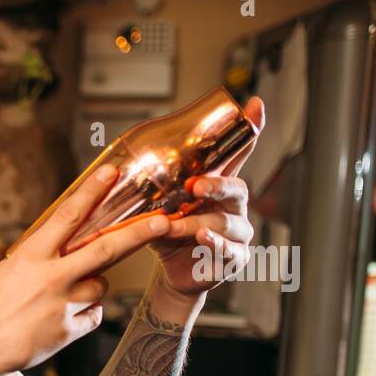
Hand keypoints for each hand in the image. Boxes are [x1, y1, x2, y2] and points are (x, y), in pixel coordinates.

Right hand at [0, 161, 171, 375]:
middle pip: (107, 249)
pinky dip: (84, 313)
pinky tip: (64, 318)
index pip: (68, 216)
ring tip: (67, 293)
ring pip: (100, 285)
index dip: (92, 191)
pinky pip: (91, 314)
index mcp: (30, 257)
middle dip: (139, 232)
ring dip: (93, 284)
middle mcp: (52, 277)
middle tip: (164, 221)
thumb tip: (32, 260)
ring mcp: (64, 305)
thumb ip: (21, 265)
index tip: (111, 172)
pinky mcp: (69, 330)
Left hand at [151, 96, 266, 299]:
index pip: (236, 155)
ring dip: (197, 224)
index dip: (250, 129)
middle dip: (216, 185)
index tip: (255, 104)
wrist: (172, 271)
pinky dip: (213, 247)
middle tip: (196, 186)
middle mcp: (233, 205)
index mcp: (217, 186)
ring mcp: (238, 232)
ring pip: (225, 224)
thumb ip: (153, 189)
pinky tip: (200, 242)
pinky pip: (229, 251)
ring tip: (174, 226)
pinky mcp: (236, 257)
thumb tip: (120, 165)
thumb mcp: (158, 207)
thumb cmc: (168, 234)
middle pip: (236, 187)